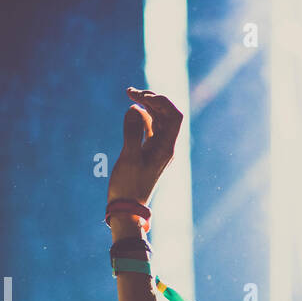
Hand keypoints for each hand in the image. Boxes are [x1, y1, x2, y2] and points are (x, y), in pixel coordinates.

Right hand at [108, 87, 183, 209]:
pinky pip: (151, 129)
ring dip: (147, 106)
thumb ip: (132, 132)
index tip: (142, 96)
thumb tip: (135, 109)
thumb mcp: (128, 158)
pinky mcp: (148, 152)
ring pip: (158, 120)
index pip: (174, 116)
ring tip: (130, 95)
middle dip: (152, 99)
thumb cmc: (128, 186)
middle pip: (167, 114)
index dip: (161, 100)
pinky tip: (132, 112)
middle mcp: (166, 147)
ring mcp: (158, 150)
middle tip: (131, 92)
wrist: (127, 208)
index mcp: (166, 148)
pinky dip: (143, 117)